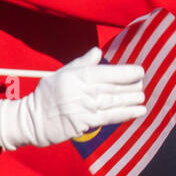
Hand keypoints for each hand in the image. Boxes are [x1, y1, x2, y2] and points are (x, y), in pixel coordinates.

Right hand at [0, 49, 144, 150]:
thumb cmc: (47, 95)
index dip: (127, 72)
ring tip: (143, 96)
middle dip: (132, 86)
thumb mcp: (61, 73)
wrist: (33, 120)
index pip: (108, 72)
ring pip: (115, 102)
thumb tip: (98, 52)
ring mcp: (85, 107)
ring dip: (132, 99)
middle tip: (143, 84)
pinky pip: (111, 117)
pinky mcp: (86, 122)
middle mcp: (83, 90)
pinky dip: (127, 113)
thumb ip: (82, 63)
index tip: (140, 71)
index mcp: (78, 75)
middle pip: (114, 87)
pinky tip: (139, 111)